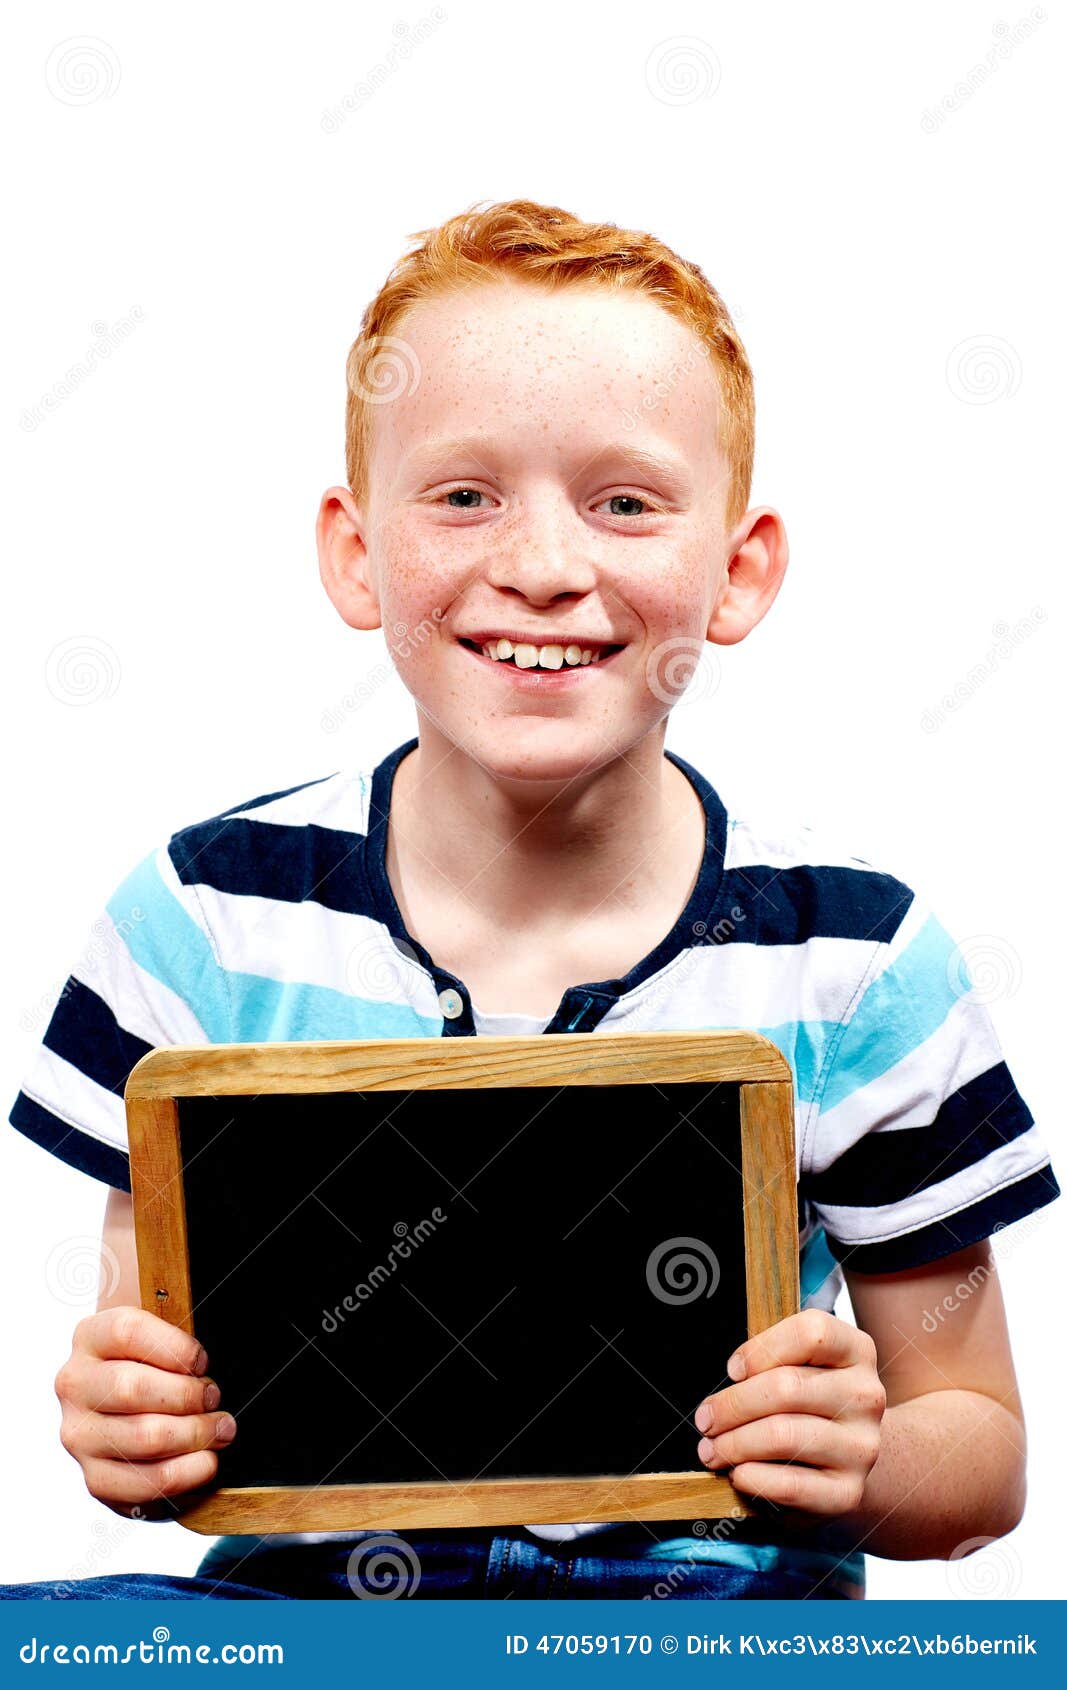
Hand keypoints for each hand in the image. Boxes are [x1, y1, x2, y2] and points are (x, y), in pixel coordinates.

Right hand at [54, 1307, 236, 1518]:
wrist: (130, 1418)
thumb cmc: (155, 1370)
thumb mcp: (160, 1341)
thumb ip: (178, 1340)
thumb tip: (205, 1365)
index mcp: (91, 1338)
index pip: (127, 1332)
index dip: (175, 1347)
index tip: (203, 1362)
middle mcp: (75, 1385)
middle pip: (133, 1388)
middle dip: (188, 1395)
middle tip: (214, 1397)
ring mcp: (80, 1434)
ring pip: (145, 1436)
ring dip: (195, 1433)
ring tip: (220, 1427)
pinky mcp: (95, 1477)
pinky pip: (148, 1479)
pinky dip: (189, 1470)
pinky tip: (207, 1458)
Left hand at [694, 1310, 886, 1515]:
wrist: (849, 1459)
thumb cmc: (810, 1403)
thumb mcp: (802, 1366)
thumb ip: (771, 1359)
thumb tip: (733, 1374)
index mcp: (856, 1351)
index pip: (811, 1333)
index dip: (761, 1349)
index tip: (733, 1370)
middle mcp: (865, 1396)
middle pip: (786, 1387)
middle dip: (732, 1405)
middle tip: (705, 1420)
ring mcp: (861, 1446)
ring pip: (783, 1435)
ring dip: (735, 1443)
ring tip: (712, 1450)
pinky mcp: (848, 1491)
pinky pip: (790, 1484)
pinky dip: (753, 1477)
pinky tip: (738, 1473)